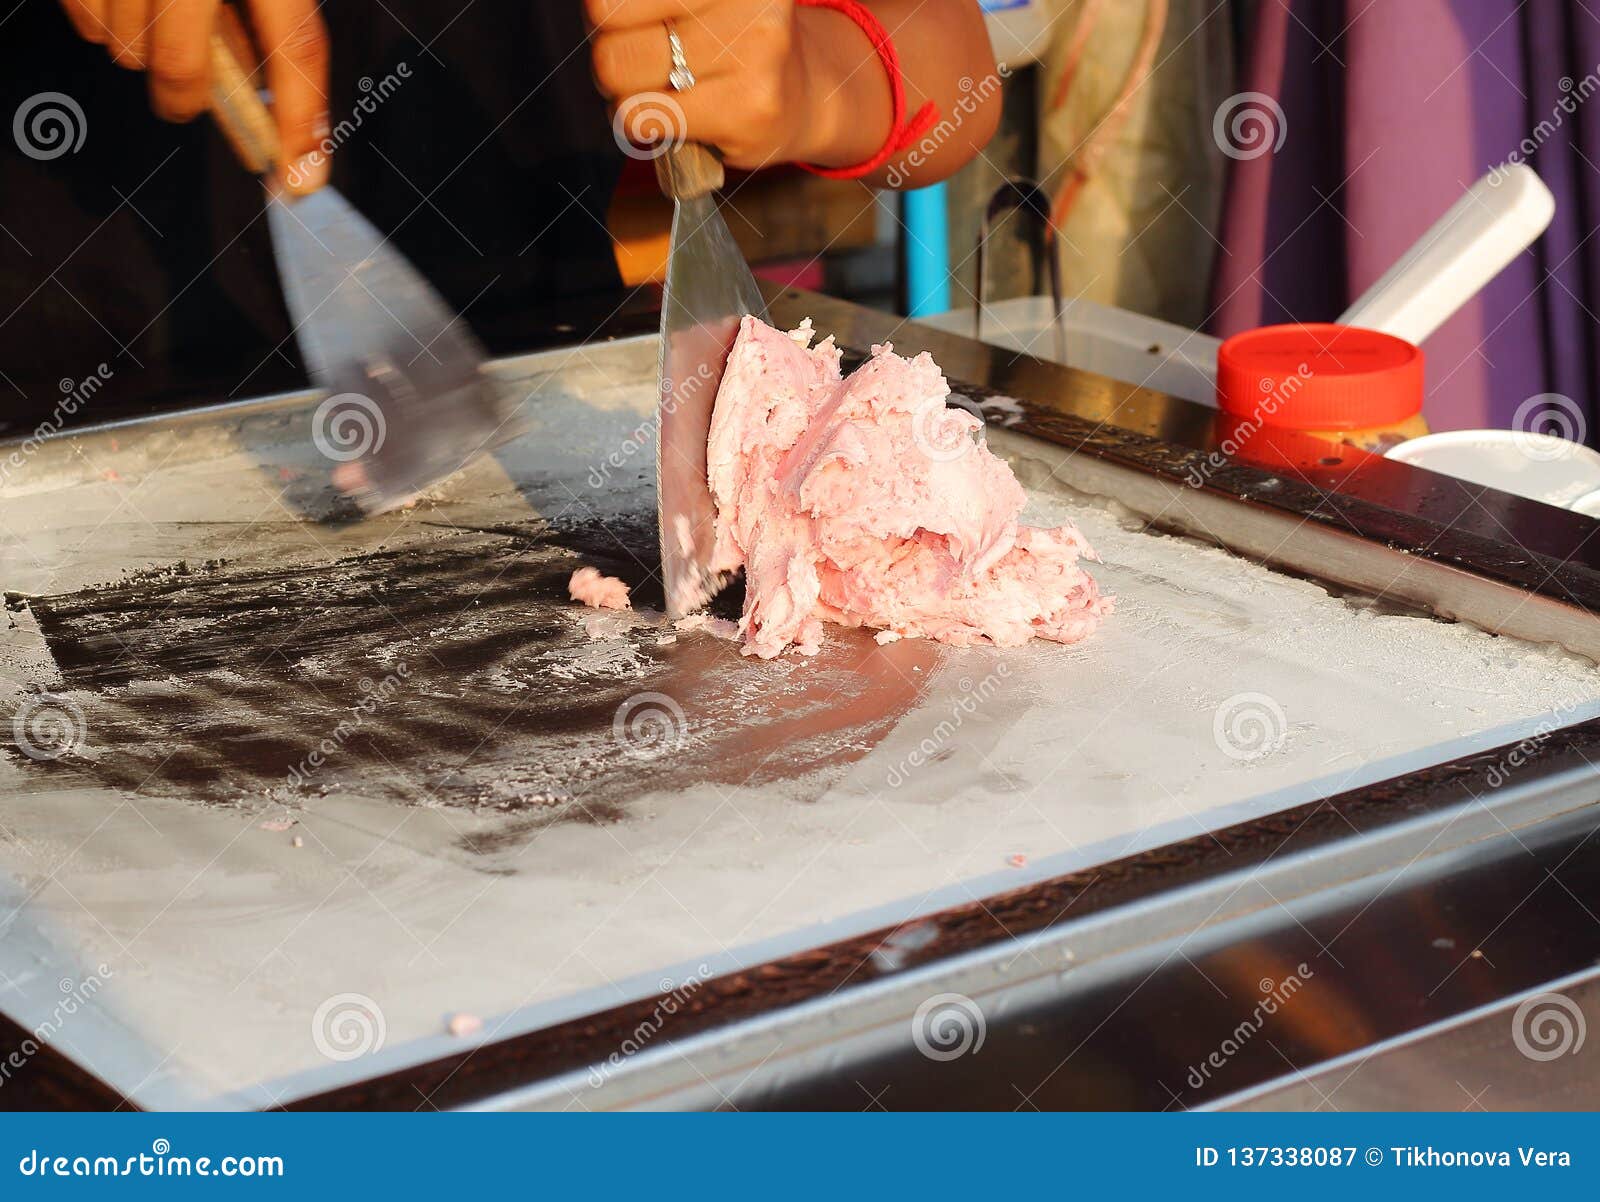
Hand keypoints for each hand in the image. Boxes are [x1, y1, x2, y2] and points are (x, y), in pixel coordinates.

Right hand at [56, 0, 330, 193]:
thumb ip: (268, 10)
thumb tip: (272, 90)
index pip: (297, 49)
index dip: (302, 122)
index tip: (302, 179)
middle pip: (182, 67)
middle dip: (187, 95)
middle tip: (193, 98)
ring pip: (123, 48)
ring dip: (142, 48)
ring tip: (156, 10)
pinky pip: (83, 17)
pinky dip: (102, 18)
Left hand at [589, 0, 822, 169]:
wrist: (806, 96)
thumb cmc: (732, 39)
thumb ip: (644, 0)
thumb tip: (594, 7)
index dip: (605, 5)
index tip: (624, 17)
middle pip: (607, 13)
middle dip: (608, 42)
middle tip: (639, 58)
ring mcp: (753, 52)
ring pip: (619, 70)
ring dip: (620, 88)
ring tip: (656, 89)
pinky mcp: (747, 109)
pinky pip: (641, 116)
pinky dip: (636, 122)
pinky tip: (666, 118)